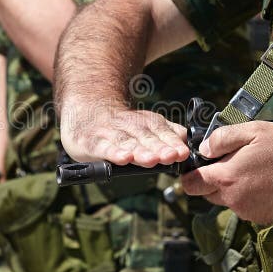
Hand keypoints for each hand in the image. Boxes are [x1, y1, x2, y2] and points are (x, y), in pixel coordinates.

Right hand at [59, 101, 189, 166]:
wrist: (85, 111)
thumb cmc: (120, 126)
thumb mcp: (145, 126)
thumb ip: (167, 133)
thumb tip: (187, 141)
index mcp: (146, 123)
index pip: (162, 133)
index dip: (172, 143)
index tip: (182, 153)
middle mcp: (130, 127)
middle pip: (147, 139)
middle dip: (160, 148)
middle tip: (172, 156)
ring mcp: (110, 134)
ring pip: (127, 143)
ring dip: (140, 151)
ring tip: (151, 159)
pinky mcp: (92, 142)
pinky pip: (104, 148)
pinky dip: (114, 153)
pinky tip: (123, 159)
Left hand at [182, 122, 272, 223]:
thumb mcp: (252, 131)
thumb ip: (221, 139)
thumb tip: (203, 149)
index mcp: (226, 178)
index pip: (190, 184)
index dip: (190, 175)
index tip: (197, 166)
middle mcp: (233, 200)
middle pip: (207, 194)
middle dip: (212, 180)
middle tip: (231, 163)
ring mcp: (248, 212)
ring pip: (227, 201)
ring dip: (232, 188)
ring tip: (254, 170)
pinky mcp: (262, 218)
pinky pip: (246, 207)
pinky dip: (249, 197)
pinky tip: (266, 182)